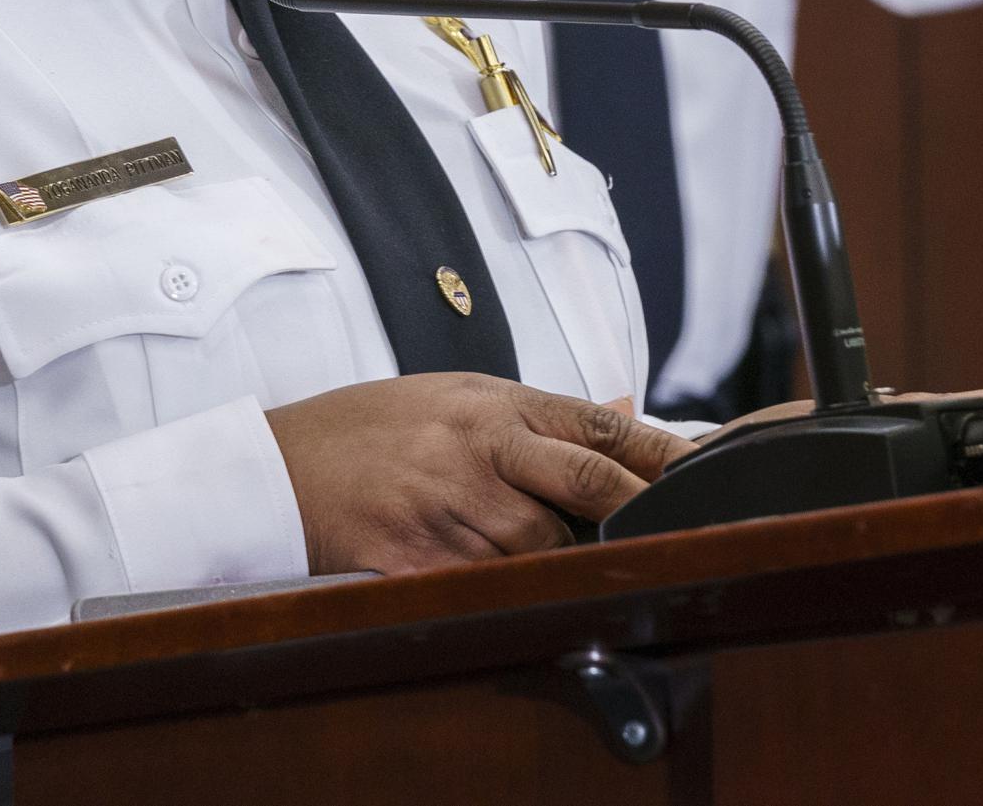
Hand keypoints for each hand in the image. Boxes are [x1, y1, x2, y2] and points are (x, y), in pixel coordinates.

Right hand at [266, 374, 693, 574]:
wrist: (271, 468)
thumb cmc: (360, 432)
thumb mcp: (446, 398)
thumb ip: (532, 416)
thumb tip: (622, 418)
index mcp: (489, 403)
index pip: (599, 426)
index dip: (665, 451)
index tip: (711, 470)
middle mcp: (477, 447)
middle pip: (593, 483)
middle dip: (642, 511)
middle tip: (676, 532)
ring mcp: (451, 504)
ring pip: (547, 547)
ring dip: (558, 557)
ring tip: (527, 546)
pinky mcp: (423, 556)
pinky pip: (492, 583)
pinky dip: (504, 585)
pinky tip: (485, 571)